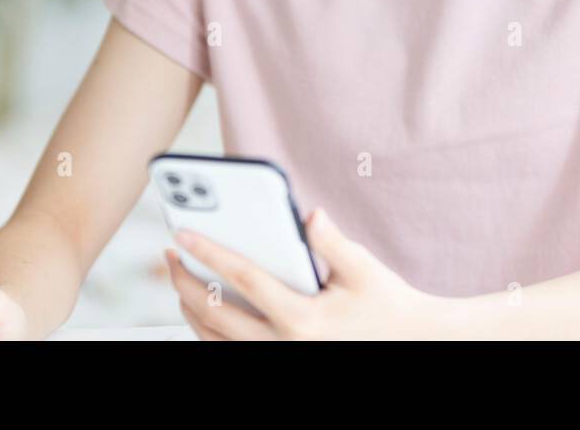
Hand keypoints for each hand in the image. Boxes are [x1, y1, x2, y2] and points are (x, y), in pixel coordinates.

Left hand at [165, 207, 452, 339]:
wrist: (409, 344)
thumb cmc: (387, 305)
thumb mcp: (363, 269)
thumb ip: (332, 241)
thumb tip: (308, 215)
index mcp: (302, 318)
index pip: (241, 279)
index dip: (207, 253)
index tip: (181, 234)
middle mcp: (284, 346)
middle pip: (213, 315)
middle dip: (184, 284)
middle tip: (170, 256)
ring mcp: (279, 361)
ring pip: (214, 341)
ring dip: (190, 310)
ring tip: (181, 281)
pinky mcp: (280, 364)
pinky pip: (230, 352)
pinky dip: (208, 332)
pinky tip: (204, 309)